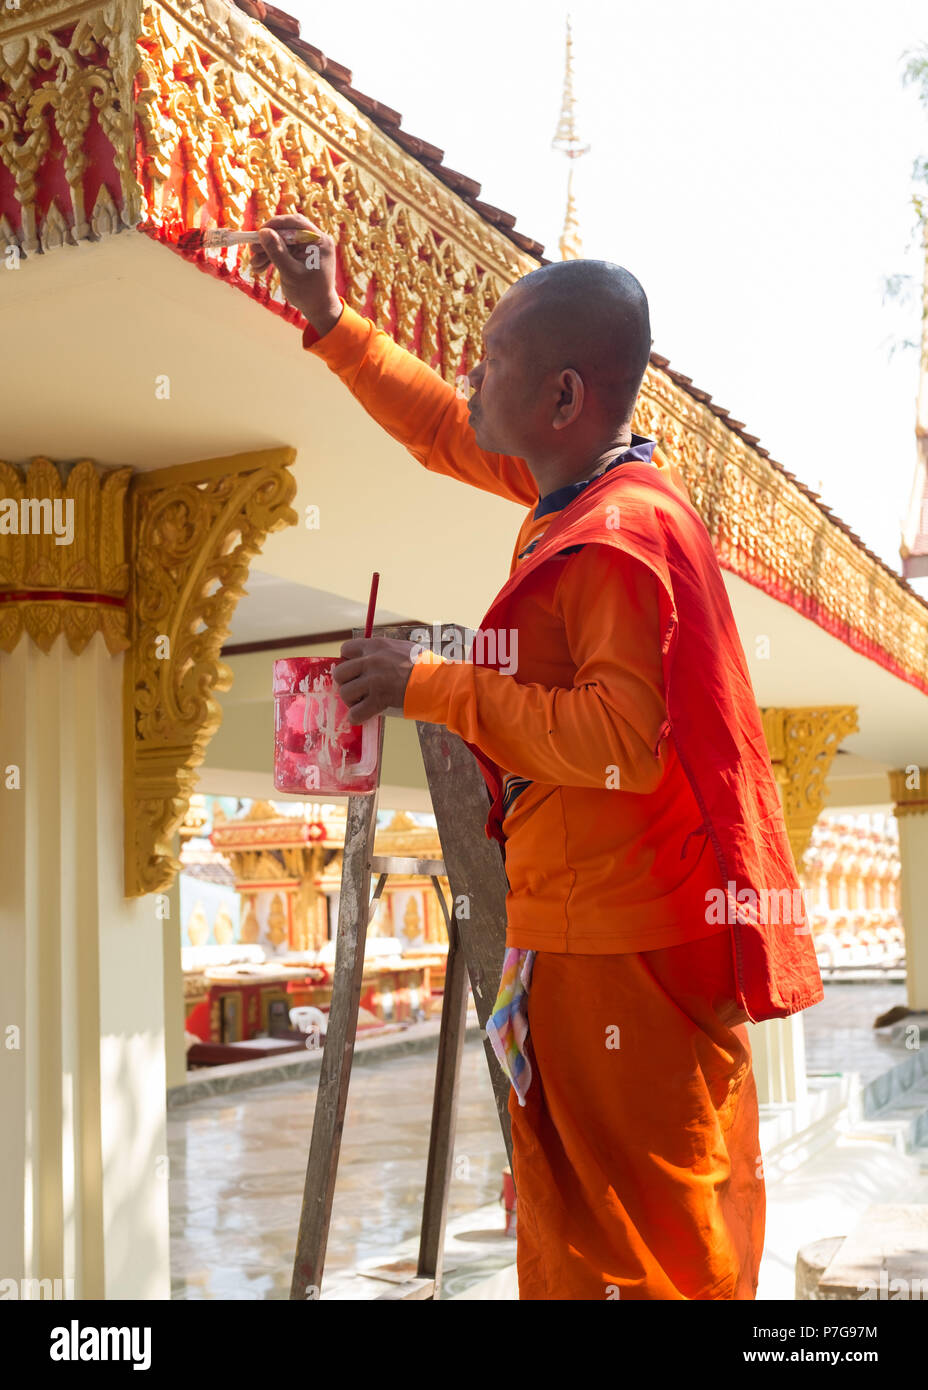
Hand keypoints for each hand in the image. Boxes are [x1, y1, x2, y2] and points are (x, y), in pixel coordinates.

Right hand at [251, 214, 341, 334]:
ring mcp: (307, 248)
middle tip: (253, 250)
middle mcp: (314, 241)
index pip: (296, 223)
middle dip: (268, 241)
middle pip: (287, 232)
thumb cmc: (309, 294)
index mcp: (319, 242)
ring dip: (266, 252)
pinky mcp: (300, 255)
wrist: (318, 309)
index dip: (276, 224)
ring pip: (282, 242)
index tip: (259, 232)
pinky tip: (260, 267)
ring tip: (254, 265)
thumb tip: (263, 232)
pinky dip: (271, 258)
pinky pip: (283, 251)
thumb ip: (277, 252)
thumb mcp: (291, 273)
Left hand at [333, 638, 419, 722]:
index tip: (355, 670)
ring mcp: (373, 681)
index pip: (346, 650)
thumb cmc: (426, 664)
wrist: (438, 680)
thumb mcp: (403, 647)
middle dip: (346, 683)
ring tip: (362, 702)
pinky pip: (356, 713)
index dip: (347, 661)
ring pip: (345, 693)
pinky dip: (357, 717)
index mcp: (376, 645)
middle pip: (340, 673)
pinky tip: (363, 716)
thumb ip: (384, 651)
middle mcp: (371, 661)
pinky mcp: (379, 699)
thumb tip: (373, 656)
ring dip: (351, 700)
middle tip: (356, 689)